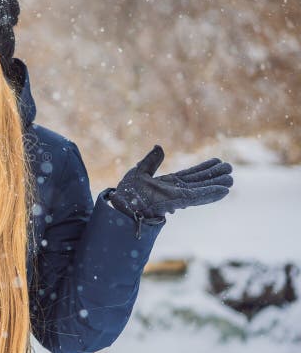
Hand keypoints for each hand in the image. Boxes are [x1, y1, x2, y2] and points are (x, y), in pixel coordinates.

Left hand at [108, 145, 233, 237]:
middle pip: (199, 181)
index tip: (217, 161)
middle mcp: (175, 190)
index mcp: (167, 183)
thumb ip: (151, 161)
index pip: (190, 174)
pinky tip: (223, 191)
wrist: (121, 206)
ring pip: (201, 190)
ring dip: (216, 185)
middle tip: (229, 168)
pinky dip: (210, 194)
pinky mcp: (178, 202)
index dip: (204, 168)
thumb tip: (159, 147)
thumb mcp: (139, 171)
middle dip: (214, 175)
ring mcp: (178, 197)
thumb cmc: (127, 193)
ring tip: (231, 179)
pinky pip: (197, 198)